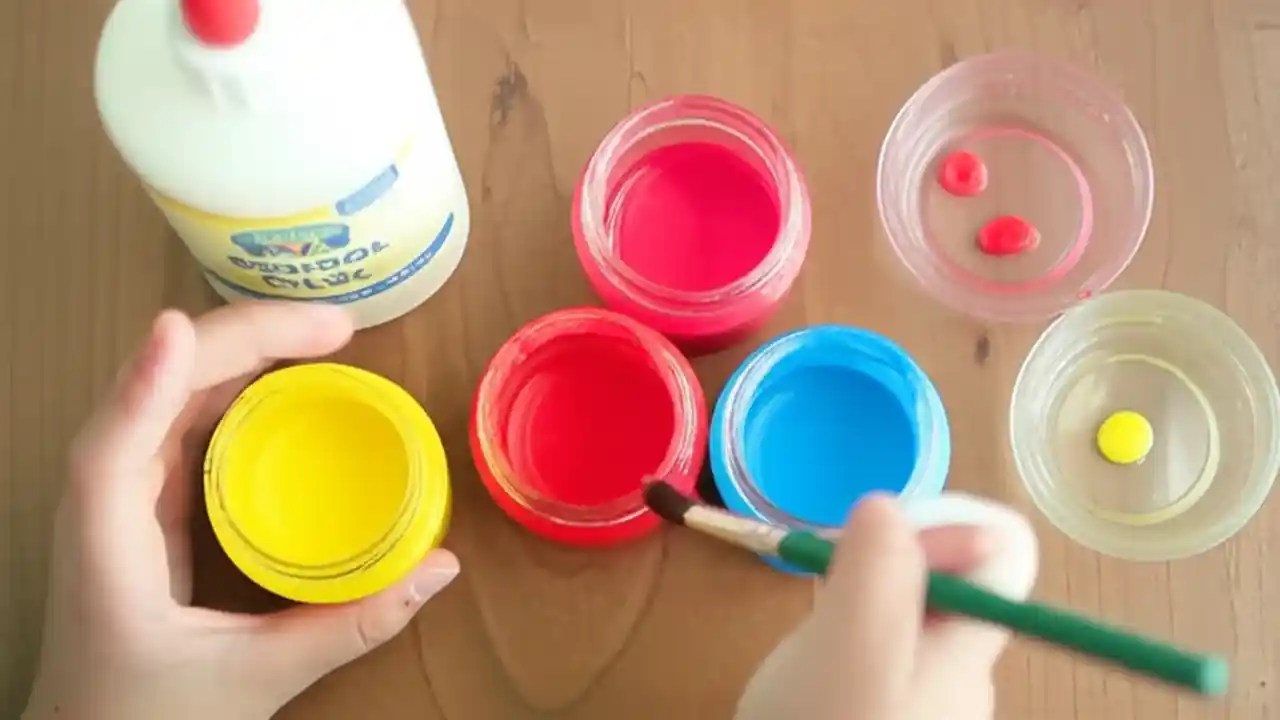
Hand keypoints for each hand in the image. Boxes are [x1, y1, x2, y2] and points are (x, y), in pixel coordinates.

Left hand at [24, 303, 460, 719]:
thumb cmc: (151, 716)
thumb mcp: (257, 678)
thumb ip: (350, 626)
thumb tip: (441, 567)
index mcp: (106, 545)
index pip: (114, 445)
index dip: (147, 381)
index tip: (184, 328)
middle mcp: (103, 503)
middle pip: (155, 390)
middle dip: (238, 341)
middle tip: (335, 327)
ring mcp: (121, 495)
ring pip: (170, 394)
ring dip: (238, 350)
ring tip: (318, 333)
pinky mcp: (144, 500)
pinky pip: (183, 418)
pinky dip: (232, 384)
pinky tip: (281, 374)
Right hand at [735, 493, 1037, 719]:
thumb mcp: (849, 653)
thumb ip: (878, 573)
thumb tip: (888, 505)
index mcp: (974, 649)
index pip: (1004, 551)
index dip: (944, 527)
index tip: (876, 547)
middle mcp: (967, 675)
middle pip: (950, 579)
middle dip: (885, 570)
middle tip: (828, 593)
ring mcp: (931, 703)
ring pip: (908, 618)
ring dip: (859, 612)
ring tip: (815, 651)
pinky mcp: (893, 715)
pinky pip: (882, 658)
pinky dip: (847, 653)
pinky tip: (814, 685)